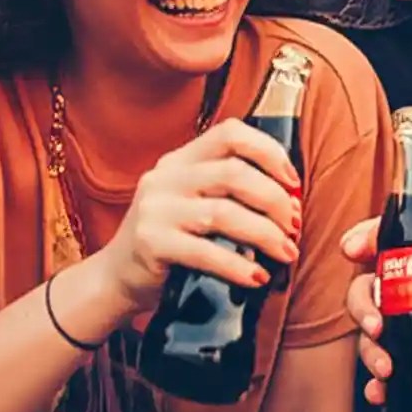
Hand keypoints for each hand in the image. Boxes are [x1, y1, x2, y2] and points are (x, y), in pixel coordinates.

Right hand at [93, 118, 303, 313]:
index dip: (269, 152)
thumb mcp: (191, 202)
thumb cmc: (171, 240)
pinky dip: (238, 266)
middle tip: (294, 226)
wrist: (117, 278)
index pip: (230, 133)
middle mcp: (166, 177)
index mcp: (180, 160)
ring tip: (286, 252)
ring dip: (265, 234)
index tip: (293, 182)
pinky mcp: (151, 243)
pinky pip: (205, 252)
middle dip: (275, 200)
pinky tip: (257, 278)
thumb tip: (291, 199)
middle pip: (234, 173)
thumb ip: (228, 191)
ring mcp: (155, 208)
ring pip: (224, 212)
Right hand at [340, 218, 411, 407]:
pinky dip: (375, 386)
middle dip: (361, 305)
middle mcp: (411, 302)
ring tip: (387, 368)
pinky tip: (380, 391)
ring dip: (369, 350)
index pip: (389, 247)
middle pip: (366, 291)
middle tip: (376, 325)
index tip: (353, 249)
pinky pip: (380, 378)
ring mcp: (409, 338)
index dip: (365, 240)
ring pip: (368, 335)